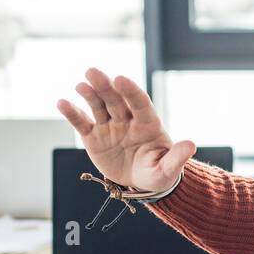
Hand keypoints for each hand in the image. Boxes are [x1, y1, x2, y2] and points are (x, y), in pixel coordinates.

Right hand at [56, 67, 194, 194]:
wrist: (141, 182)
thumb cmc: (158, 173)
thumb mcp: (169, 170)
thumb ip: (177, 158)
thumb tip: (191, 144)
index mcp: (148, 124)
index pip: (140, 103)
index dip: (131, 91)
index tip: (121, 79)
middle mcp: (127, 120)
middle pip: (116, 99)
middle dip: (105, 86)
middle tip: (92, 71)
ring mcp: (109, 126)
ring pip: (98, 106)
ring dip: (89, 95)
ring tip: (80, 85)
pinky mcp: (93, 136)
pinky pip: (81, 122)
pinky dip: (72, 113)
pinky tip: (61, 102)